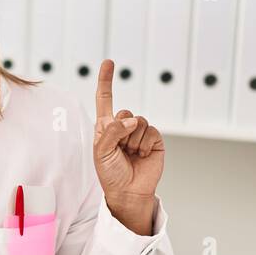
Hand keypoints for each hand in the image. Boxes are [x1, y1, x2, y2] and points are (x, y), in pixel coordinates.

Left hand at [93, 59, 164, 234]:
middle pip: (124, 112)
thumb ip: (112, 131)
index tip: (108, 63)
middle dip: (121, 131)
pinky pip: (150, 131)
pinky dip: (144, 144)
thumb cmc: (110, 173)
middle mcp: (122, 127)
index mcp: (105, 128)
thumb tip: (132, 120)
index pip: (105, 100)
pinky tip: (141, 155)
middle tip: (120, 150)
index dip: (106, 81)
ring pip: (139, 121)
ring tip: (130, 154)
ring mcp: (139, 133)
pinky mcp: (153, 139)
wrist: (128, 192)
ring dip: (133, 140)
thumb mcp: (101, 151)